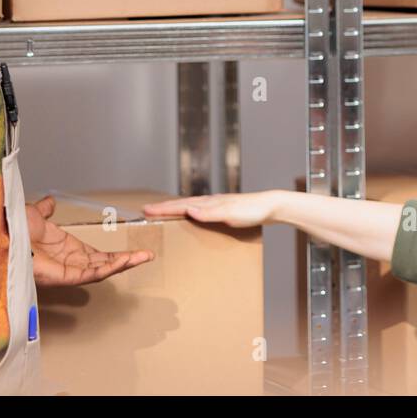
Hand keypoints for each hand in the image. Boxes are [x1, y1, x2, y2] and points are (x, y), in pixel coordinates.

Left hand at [25, 195, 153, 286]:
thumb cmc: (10, 227)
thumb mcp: (34, 215)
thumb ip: (45, 211)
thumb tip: (50, 202)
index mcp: (63, 249)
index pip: (94, 256)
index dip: (114, 255)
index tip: (133, 252)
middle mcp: (66, 262)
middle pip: (103, 265)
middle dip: (126, 261)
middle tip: (147, 256)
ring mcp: (65, 271)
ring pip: (100, 271)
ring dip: (123, 264)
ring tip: (143, 257)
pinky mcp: (61, 277)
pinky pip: (89, 275)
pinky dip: (108, 268)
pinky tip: (124, 261)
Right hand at [142, 190, 280, 227]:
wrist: (271, 207)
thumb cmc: (253, 211)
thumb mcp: (231, 214)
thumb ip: (210, 213)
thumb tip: (189, 210)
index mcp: (209, 202)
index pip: (181, 205)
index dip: (163, 209)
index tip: (146, 210)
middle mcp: (211, 202)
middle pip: (182, 204)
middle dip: (164, 207)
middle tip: (146, 210)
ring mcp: (217, 205)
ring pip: (190, 205)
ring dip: (175, 208)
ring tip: (162, 211)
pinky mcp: (223, 210)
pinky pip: (199, 210)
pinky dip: (189, 211)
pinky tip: (191, 215)